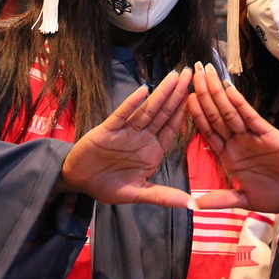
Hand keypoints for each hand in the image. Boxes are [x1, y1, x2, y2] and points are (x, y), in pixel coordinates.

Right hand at [60, 67, 192, 208]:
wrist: (78, 182)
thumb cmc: (108, 186)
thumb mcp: (138, 194)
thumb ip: (162, 196)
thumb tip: (189, 205)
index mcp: (153, 150)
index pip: (172, 128)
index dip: (185, 111)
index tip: (199, 95)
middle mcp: (142, 137)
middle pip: (163, 112)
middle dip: (177, 93)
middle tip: (190, 73)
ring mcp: (126, 131)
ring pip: (147, 109)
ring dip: (160, 93)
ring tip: (173, 76)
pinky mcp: (108, 129)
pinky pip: (122, 114)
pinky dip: (132, 103)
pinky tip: (143, 90)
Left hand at [187, 63, 278, 212]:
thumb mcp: (245, 200)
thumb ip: (222, 200)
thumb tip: (196, 206)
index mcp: (229, 156)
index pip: (208, 131)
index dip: (195, 114)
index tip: (183, 97)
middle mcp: (238, 142)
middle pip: (216, 115)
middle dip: (204, 94)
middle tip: (194, 72)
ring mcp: (251, 136)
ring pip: (229, 111)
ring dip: (216, 93)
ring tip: (206, 74)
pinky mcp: (267, 133)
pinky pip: (250, 116)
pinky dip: (239, 103)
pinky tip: (228, 89)